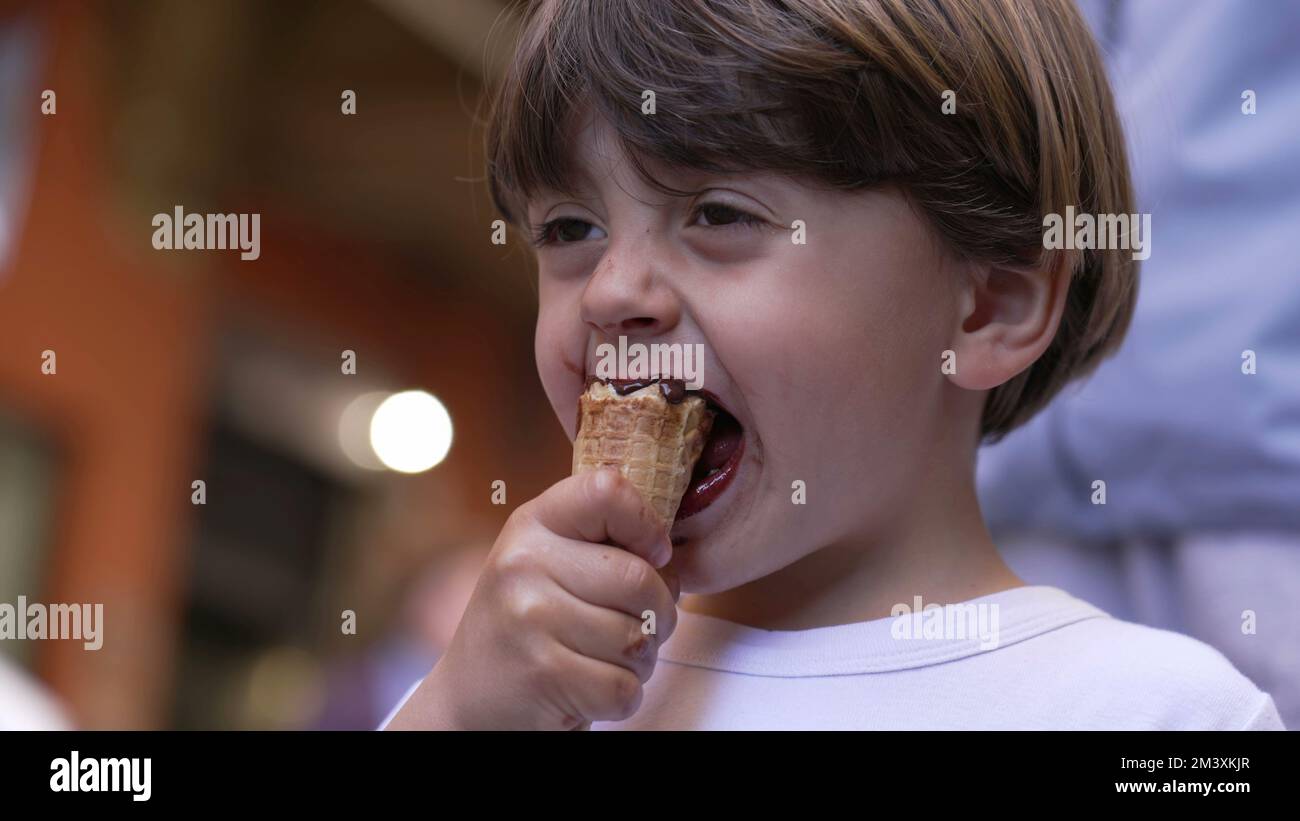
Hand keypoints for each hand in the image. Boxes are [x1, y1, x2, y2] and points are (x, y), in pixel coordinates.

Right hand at [384, 468, 679, 729]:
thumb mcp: (550, 563)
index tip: (652, 554)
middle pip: (640, 580)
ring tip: (603, 659)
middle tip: (636, 627)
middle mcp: (525, 563)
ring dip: (638, 662)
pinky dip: (620, 698)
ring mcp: (530, 618)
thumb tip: (669, 559)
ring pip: (638, 639)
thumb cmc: (531, 625)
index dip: (647, 524)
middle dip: (659, 615)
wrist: (470, 697)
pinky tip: (589, 689)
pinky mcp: (543, 674)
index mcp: (533, 524)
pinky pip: (623, 688)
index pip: (608, 491)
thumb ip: (603, 543)